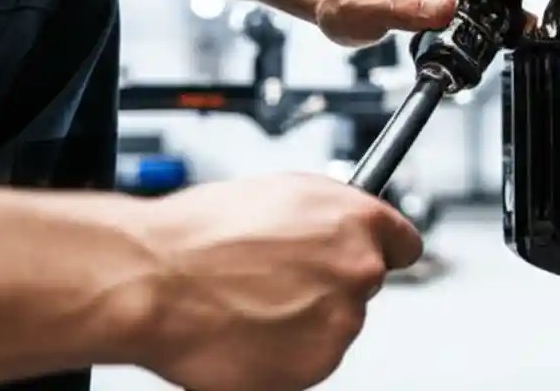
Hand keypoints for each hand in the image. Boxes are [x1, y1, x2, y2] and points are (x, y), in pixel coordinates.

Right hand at [130, 174, 421, 390]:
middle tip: (279, 278)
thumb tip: (343, 225)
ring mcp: (338, 323)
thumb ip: (330, 214)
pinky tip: (246, 328)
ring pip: (334, 323)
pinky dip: (283, 352)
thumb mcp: (281, 192)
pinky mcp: (313, 367)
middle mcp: (358, 271)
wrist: (155, 281)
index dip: (379, 249)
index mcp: (358, 222)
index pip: (404, 245)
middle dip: (330, 282)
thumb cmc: (202, 233)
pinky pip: (307, 359)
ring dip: (304, 319)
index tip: (364, 255)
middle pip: (364, 285)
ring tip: (250, 301)